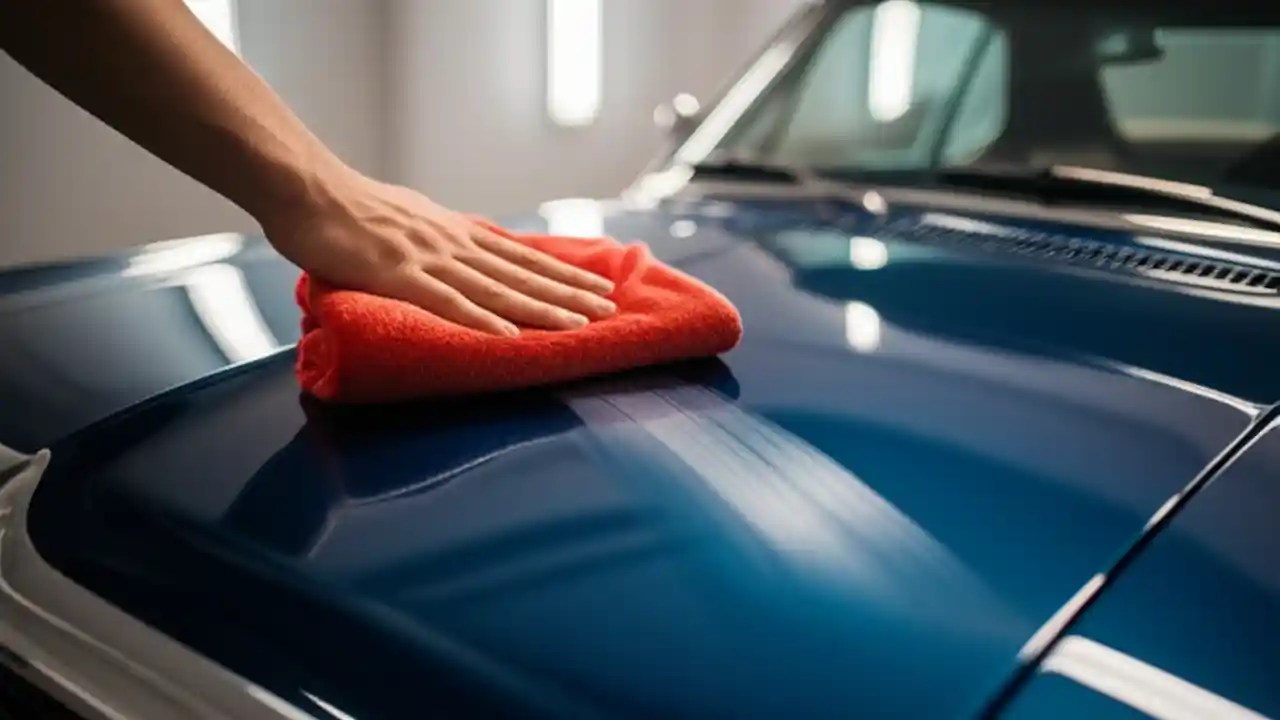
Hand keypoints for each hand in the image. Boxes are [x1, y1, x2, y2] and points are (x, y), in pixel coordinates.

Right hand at [260, 169, 615, 335]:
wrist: (308, 190)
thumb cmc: (346, 207)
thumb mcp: (406, 218)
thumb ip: (435, 239)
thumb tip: (454, 253)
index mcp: (454, 232)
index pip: (519, 255)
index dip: (560, 272)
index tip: (595, 285)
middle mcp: (453, 244)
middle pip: (521, 273)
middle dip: (568, 293)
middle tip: (609, 309)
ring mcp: (428, 260)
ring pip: (496, 290)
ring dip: (541, 310)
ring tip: (579, 325)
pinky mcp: (399, 276)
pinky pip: (447, 303)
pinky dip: (480, 322)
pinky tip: (510, 338)